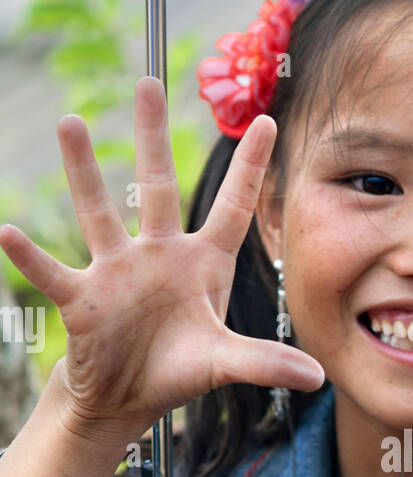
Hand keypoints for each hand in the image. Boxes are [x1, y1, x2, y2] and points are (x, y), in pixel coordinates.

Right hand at [0, 77, 322, 446]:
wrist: (127, 396)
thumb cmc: (177, 368)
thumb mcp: (224, 364)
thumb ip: (266, 363)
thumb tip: (317, 378)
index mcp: (202, 264)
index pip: (233, 209)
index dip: (249, 169)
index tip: (266, 121)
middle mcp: (159, 255)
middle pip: (156, 187)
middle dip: (153, 137)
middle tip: (149, 80)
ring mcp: (117, 271)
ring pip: (99, 212)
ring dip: (84, 172)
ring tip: (71, 123)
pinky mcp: (83, 298)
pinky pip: (53, 273)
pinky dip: (30, 257)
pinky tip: (8, 233)